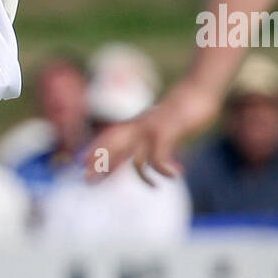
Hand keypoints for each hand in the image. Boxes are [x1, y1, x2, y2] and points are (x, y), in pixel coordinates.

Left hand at [85, 81, 219, 184]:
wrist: (196, 91)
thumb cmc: (182, 109)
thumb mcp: (163, 123)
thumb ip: (155, 137)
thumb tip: (154, 153)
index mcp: (137, 124)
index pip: (110, 139)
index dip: (95, 150)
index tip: (80, 162)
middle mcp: (139, 127)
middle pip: (113, 150)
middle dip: (101, 166)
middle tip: (87, 181)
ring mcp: (150, 131)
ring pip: (136, 160)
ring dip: (144, 177)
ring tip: (154, 186)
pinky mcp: (165, 133)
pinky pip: (158, 159)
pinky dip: (164, 170)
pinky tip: (174, 174)